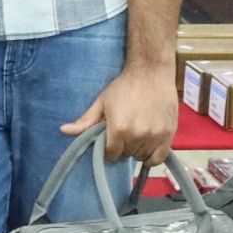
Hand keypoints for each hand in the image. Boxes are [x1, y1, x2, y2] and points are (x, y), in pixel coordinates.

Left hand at [60, 63, 178, 164]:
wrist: (151, 74)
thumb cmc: (123, 87)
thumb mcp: (101, 102)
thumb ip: (85, 121)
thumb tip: (63, 131)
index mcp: (119, 129)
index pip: (110, 154)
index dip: (108, 148)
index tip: (109, 140)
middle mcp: (138, 136)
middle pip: (126, 155)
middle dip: (122, 147)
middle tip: (122, 133)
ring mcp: (155, 137)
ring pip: (142, 157)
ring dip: (136, 150)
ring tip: (135, 136)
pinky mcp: (169, 135)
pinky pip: (158, 158)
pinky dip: (152, 157)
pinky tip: (146, 146)